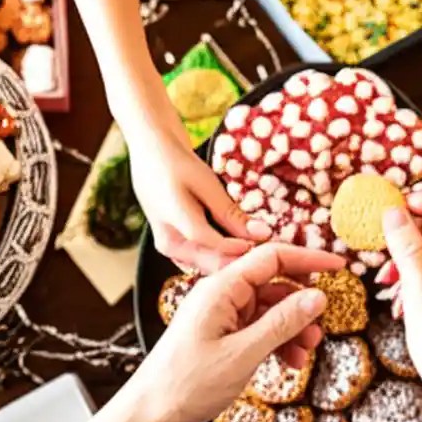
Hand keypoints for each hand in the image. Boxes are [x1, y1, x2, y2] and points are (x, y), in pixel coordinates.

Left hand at [118, 243, 343, 421]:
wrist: (149, 413)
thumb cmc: (187, 384)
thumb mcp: (243, 354)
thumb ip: (282, 323)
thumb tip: (318, 297)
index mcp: (221, 288)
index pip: (273, 257)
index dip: (309, 260)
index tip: (340, 268)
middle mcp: (221, 294)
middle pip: (275, 284)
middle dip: (302, 306)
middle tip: (319, 332)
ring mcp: (221, 314)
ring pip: (270, 310)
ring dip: (292, 329)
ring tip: (305, 355)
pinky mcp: (222, 334)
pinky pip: (259, 328)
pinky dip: (278, 342)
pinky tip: (289, 363)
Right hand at [126, 117, 271, 272]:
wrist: (151, 155)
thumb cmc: (178, 165)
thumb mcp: (206, 184)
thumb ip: (231, 213)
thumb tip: (263, 234)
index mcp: (172, 222)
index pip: (209, 243)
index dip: (238, 247)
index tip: (264, 244)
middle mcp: (168, 244)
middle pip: (209, 263)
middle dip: (240, 261)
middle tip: (269, 252)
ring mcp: (170, 250)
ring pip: (208, 266)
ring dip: (234, 261)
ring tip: (260, 250)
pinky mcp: (176, 248)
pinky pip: (204, 260)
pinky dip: (224, 256)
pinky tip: (243, 247)